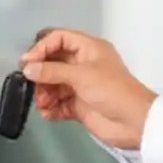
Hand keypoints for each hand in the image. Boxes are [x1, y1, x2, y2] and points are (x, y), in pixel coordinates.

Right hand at [19, 28, 156, 148]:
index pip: (59, 39)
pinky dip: (51, 108)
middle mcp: (84, 64)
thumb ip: (52, 71)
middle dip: (41, 74)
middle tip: (30, 85)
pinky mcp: (79, 105)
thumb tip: (28, 69)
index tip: (27, 62)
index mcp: (89, 49)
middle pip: (53, 62)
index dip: (42, 47)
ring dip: (44, 94)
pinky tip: (48, 114)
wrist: (134, 123)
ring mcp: (81, 85)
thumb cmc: (113, 91)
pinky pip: (58, 103)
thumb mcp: (81, 75)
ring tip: (43, 104)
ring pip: (53, 84)